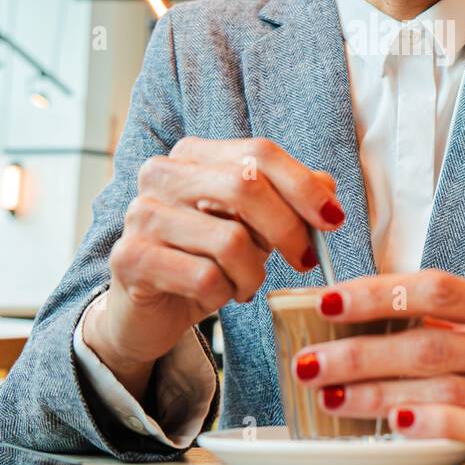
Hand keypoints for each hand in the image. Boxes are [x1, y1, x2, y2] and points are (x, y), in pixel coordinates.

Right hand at [86, 137, 344, 394]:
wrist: (146, 311)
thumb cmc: (204, 260)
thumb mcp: (252, 226)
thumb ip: (287, 200)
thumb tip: (327, 186)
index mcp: (192, 154)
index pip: (259, 153)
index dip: (303, 186)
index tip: (334, 219)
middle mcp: (161, 174)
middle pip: (246, 186)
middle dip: (288, 229)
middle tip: (304, 260)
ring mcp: (141, 214)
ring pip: (230, 240)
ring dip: (253, 273)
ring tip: (245, 283)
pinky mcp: (130, 258)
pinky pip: (205, 278)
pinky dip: (224, 294)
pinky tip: (216, 295)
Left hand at [291, 270, 464, 464]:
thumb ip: (464, 320)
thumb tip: (390, 311)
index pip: (434, 288)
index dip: (377, 293)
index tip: (327, 301)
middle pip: (426, 340)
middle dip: (357, 352)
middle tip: (305, 363)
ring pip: (443, 384)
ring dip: (377, 392)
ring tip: (328, 398)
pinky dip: (438, 423)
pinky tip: (398, 425)